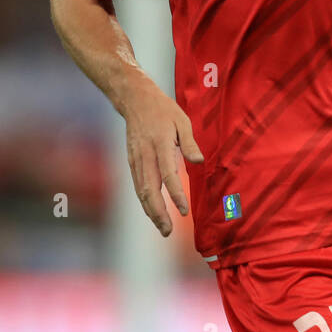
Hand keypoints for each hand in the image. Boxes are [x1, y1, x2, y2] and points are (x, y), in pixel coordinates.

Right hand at [123, 81, 203, 235]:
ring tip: (163, 228)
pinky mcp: (131, 161)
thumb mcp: (182, 120)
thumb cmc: (163, 110)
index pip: (168, 174)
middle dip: (158, 213)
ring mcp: (135, 159)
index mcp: (159, 143)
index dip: (176, 194)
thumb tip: (199, 162)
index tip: (184, 210)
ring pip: (141, 191)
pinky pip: (138, 186)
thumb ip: (189, 142)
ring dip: (151, 212)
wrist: (135, 100)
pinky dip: (144, 202)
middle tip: (168, 231)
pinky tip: (153, 212)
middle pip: (150, 189)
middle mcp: (145, 154)